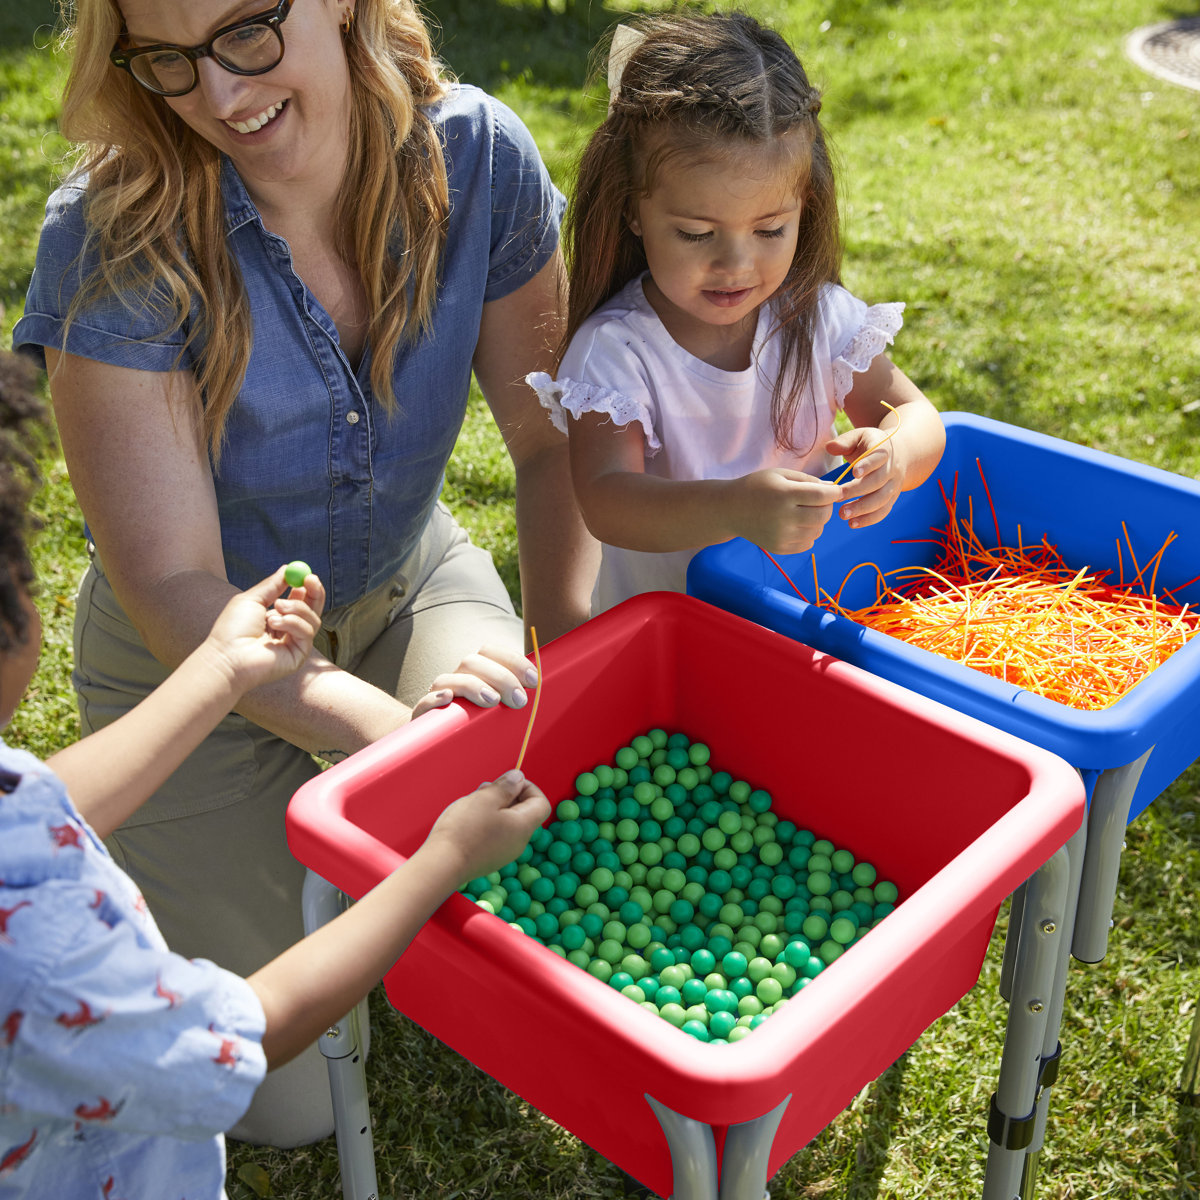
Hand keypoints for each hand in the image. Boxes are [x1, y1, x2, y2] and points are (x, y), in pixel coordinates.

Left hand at [203, 566, 325, 691]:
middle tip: (311, 579)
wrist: (227, 656)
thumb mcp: (252, 600)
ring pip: (312, 619)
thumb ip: (272, 585)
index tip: (307, 574)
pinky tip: (273, 625)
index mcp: (276, 618)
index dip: (306, 588)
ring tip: (272, 612)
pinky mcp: (299, 655)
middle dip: (314, 594)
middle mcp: (288, 632)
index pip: (300, 602)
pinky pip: (307, 632)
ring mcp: (294, 644)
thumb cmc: (232, 629)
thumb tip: (287, 569)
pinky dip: (292, 623)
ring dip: (295, 609)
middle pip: (313, 611)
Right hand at [412, 644, 539, 717]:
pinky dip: (434, 699)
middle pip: (473, 662)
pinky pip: (424, 702)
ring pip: (449, 679)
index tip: (534, 680)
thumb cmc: (481, 727)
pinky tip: (448, 699)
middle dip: (500, 677)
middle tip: (519, 701)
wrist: (441, 748)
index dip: (514, 661)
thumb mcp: (502, 711)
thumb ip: (517, 697)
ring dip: (473, 686)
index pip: (491, 651)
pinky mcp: (423, 716)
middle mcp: (456, 678)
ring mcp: (437, 695)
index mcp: (477, 672)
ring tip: (492, 702)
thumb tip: (544, 690)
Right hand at [425, 770, 550, 880]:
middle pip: (523, 812)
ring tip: (472, 803)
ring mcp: (504, 853)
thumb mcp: (486, 798)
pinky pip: (495, 835)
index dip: (527, 787)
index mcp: (523, 827)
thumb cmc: (464, 830)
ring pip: (507, 822)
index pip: (541, 803)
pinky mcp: (489, 859)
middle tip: (484, 790)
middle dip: (506, 795)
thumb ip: (506, 786)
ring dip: (493, 808)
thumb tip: (518, 778)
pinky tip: (467, 820)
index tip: (506, 783)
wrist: (442, 866)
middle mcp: (518, 843)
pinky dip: (486, 822)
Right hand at [730, 468, 843, 554]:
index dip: (834, 493)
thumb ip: (808, 480)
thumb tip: (832, 490)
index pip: (821, 497)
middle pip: (823, 516)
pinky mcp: (779, 548)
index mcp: (784, 495)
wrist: (730, 510)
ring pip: (818, 531)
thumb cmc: (756, 487)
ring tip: (804, 512)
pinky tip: (796, 524)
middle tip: (819, 501)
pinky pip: (808, 544)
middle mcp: (783, 517)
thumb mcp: (780, 474)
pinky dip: (808, 534)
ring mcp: (781, 536)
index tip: (836, 491)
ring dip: (817, 521)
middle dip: (827, 507)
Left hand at [826, 428, 904, 529]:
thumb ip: (845, 441)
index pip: (878, 458)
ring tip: (843, 514)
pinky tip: (853, 523)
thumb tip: (829, 447)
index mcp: (884, 450)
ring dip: (863, 509)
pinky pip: (883, 511)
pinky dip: (869, 519)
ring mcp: (894, 485)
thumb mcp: (860, 436)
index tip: (854, 472)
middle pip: (878, 481)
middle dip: (858, 491)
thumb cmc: (871, 445)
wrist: (900, 454)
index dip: (868, 465)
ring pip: (882, 499)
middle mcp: (892, 469)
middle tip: (838, 497)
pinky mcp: (892, 498)